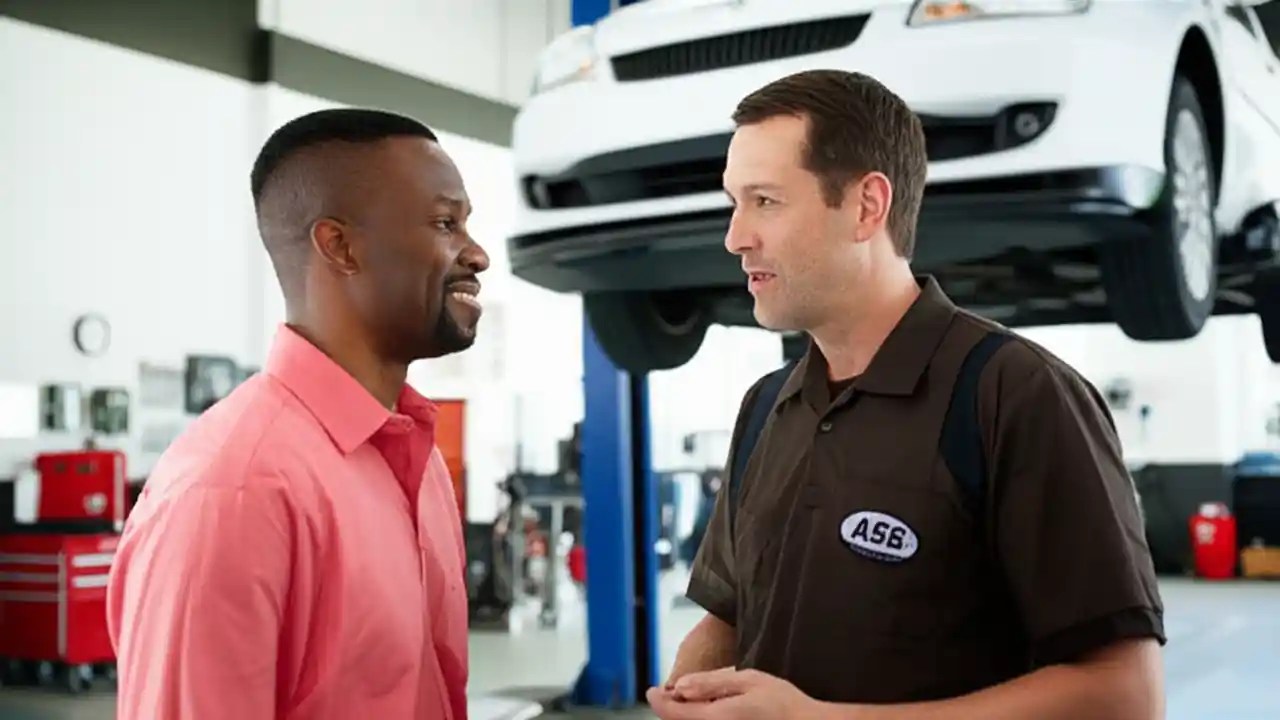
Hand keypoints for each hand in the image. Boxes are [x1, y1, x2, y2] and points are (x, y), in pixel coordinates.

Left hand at [646, 667, 827, 719]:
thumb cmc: (781, 703)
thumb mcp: (747, 681)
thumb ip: (711, 684)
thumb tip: (680, 686)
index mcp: (715, 719)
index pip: (672, 713)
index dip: (657, 700)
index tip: (651, 690)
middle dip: (672, 707)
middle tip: (674, 691)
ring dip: (687, 714)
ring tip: (694, 699)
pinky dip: (701, 718)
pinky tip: (712, 710)